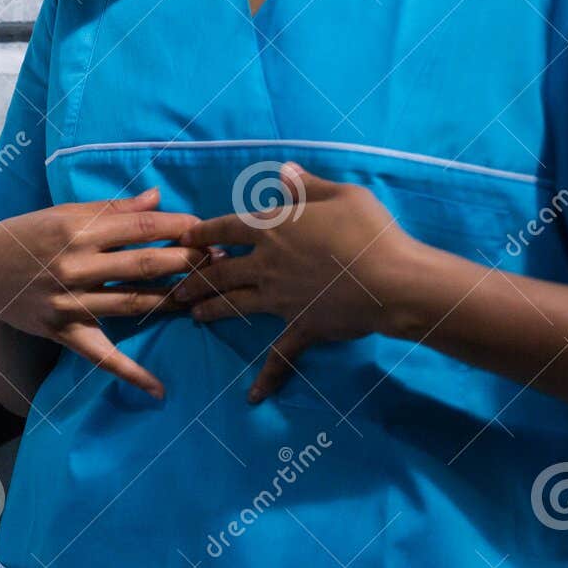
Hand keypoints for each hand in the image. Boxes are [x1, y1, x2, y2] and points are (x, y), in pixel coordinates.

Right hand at [0, 186, 212, 398]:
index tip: (208, 230)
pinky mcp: (62, 330)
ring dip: (174, 301)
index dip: (180, 227)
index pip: (141, 226)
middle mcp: (75, 264)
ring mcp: (69, 301)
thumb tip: (157, 198)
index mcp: (78, 229)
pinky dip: (130, 374)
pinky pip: (101, 355)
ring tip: (205, 299)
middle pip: (145, 263)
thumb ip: (113, 210)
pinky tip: (159, 388)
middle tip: (220, 262)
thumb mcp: (64, 215)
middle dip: (189, 261)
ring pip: (134, 303)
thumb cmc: (25, 236)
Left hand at [171, 163, 418, 400]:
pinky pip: (280, 356)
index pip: (226, 228)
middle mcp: (267, 264)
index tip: (183, 239)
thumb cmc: (369, 231)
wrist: (392, 281)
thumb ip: (307, 185)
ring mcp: (280, 298)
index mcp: (273, 228)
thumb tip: (282, 170)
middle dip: (195, 278)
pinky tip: (253, 396)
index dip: (202, 232)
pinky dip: (267, 377)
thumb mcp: (341, 196)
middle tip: (174, 288)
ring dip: (212, 309)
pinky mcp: (300, 326)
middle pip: (220, 271)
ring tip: (192, 315)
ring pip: (235, 304)